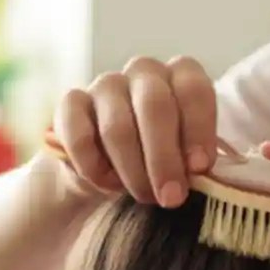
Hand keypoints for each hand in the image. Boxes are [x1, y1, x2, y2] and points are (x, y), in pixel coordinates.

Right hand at [50, 56, 237, 207]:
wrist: (113, 169)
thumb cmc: (164, 158)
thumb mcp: (188, 157)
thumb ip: (196, 159)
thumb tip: (198, 173)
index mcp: (182, 76)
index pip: (194, 88)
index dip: (198, 128)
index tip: (199, 168)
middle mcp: (145, 72)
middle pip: (154, 105)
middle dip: (164, 158)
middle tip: (172, 197)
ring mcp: (106, 84)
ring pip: (117, 126)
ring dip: (132, 171)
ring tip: (144, 196)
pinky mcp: (70, 105)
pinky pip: (78, 135)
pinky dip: (93, 166)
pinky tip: (107, 184)